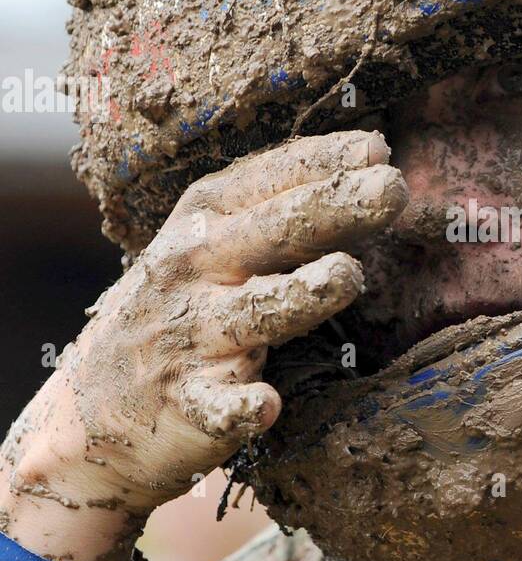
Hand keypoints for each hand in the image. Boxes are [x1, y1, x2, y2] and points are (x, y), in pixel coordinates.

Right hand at [7, 131, 406, 516]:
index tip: (379, 150)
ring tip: (348, 275)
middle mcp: (193, 269)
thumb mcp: (213, 245)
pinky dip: (239, 407)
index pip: (269, 180)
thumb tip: (376, 158)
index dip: (324, 161)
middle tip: (391, 189)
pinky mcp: (188, 403)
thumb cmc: (180, 309)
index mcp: (203, 221)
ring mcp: (188, 337)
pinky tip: (266, 406)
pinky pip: (218, 405)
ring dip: (300, 293)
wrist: (91, 410)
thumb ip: (286, 207)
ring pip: (255, 311)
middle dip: (333, 208)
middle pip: (272, 232)